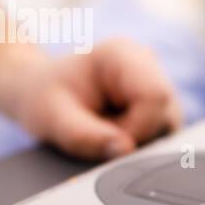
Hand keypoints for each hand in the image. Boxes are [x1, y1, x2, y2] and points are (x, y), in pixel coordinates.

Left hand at [11, 38, 182, 159]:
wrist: (38, 93)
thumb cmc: (43, 99)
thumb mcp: (53, 120)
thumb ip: (86, 136)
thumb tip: (125, 150)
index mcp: (122, 54)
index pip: (155, 96)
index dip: (137, 129)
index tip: (106, 140)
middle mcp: (146, 64)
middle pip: (166, 114)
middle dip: (135, 138)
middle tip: (98, 134)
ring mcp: (154, 83)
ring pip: (166, 127)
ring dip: (136, 142)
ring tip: (102, 131)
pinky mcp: (156, 104)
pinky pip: (160, 133)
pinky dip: (137, 143)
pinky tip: (112, 133)